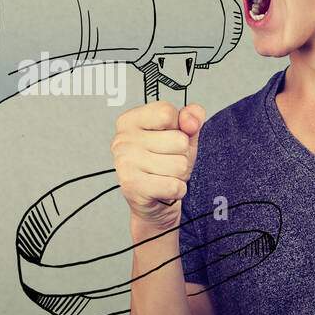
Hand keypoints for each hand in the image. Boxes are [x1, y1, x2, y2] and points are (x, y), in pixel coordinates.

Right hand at [111, 100, 204, 232]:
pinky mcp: (132, 186)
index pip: (167, 112)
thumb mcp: (183, 135)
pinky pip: (174, 186)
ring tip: (165, 176)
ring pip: (179, 165)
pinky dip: (177, 190)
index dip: (179, 127)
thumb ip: (191, 118)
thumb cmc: (166, 163)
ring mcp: (125, 163)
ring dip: (180, 175)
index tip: (168, 138)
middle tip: (167, 162)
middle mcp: (123, 139)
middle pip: (179, 140)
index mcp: (130, 120)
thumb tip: (191, 120)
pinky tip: (164, 189)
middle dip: (182, 155)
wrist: (156, 202)